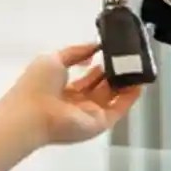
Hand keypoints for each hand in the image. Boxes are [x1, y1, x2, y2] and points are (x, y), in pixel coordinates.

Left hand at [2, 43, 142, 145]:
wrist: (31, 114)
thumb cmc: (37, 85)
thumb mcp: (54, 59)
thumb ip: (76, 52)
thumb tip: (95, 47)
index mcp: (63, 90)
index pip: (86, 79)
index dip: (99, 67)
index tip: (111, 54)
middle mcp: (77, 103)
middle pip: (101, 88)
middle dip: (114, 74)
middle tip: (127, 59)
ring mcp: (89, 114)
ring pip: (112, 97)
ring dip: (124, 83)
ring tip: (137, 67)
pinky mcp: (100, 123)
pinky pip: (119, 109)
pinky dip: (130, 98)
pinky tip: (139, 83)